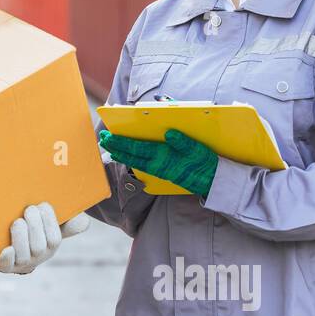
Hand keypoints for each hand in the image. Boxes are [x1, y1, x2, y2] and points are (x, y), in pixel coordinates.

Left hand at [0, 202, 89, 273]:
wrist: (13, 249)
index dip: (49, 221)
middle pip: (38, 247)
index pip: (54, 238)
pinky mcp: (5, 266)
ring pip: (23, 256)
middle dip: (34, 226)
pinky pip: (6, 266)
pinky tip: (6, 249)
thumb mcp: (51, 226)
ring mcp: (21, 263)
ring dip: (20, 237)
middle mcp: (37, 257)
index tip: (43, 205)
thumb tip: (84, 221)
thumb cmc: (35, 231)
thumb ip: (67, 223)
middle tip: (29, 209)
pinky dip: (6, 258)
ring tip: (17, 222)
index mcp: (50, 246)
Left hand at [98, 128, 217, 196]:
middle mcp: (159, 164)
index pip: (138, 148)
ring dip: (122, 153)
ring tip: (109, 146)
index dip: (122, 142)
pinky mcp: (162, 173)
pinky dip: (132, 159)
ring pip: (135, 161)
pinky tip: (126, 156)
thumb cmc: (205, 163)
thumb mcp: (198, 150)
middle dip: (116, 147)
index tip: (109, 136)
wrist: (213, 182)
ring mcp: (159, 170)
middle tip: (102, 138)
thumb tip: (170, 133)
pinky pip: (142, 165)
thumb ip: (183, 142)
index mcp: (165, 157)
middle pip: (132, 155)